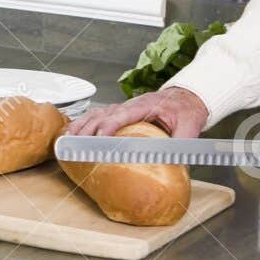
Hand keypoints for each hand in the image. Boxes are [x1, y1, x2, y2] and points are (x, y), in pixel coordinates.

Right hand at [66, 86, 208, 138]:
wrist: (187, 97)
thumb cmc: (186, 110)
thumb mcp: (190, 125)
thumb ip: (183, 142)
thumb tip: (175, 161)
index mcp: (145, 105)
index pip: (123, 113)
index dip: (109, 125)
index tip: (100, 138)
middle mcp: (130, 105)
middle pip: (103, 114)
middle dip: (88, 128)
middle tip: (77, 144)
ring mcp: (123, 108)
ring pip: (96, 114)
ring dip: (81, 126)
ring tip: (69, 139)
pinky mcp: (120, 114)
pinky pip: (98, 116)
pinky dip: (84, 123)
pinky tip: (74, 133)